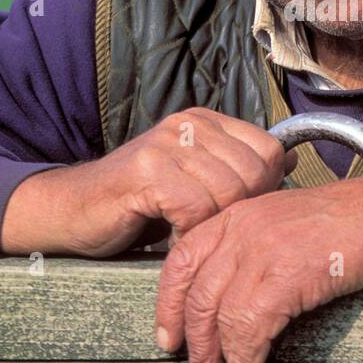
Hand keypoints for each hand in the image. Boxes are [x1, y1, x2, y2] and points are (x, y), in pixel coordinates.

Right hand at [0, 108, 296, 256]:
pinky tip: (171, 240)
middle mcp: (188, 124)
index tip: (239, 216)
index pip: (269, 151)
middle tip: (212, 233)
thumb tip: (291, 159)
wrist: (71, 212)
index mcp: (206, 122)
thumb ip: (239, 170)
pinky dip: (188, 234)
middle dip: (240, 214)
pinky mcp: (146, 170)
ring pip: (228, 194)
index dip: (264, 190)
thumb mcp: (197, 183)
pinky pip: (195, 209)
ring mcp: (166, 142)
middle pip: (254, 174)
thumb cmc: (136, 205)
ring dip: (211, 228)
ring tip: (189, 238)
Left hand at [153, 167, 362, 362]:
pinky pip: (250, 331)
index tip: (168, 339)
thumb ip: (250, 250)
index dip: (168, 306)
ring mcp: (263, 250)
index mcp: (235, 214)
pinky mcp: (287, 275)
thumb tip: (229, 305)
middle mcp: (241, 229)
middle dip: (194, 351)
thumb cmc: (345, 224)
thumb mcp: (282, 223)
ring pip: (220, 319)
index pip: (180, 261)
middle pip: (197, 298)